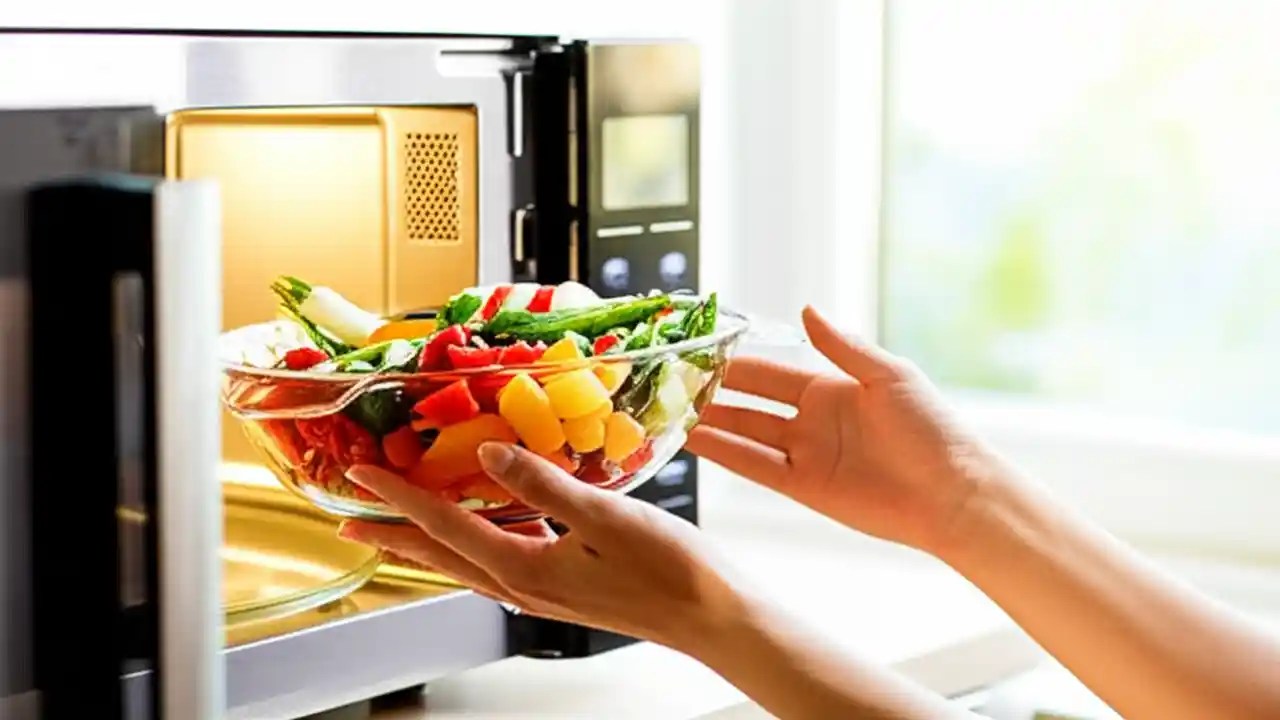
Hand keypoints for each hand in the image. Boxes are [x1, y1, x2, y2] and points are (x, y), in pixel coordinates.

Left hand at [335, 443, 747, 650]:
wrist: (713, 616)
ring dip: (426, 541)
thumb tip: (486, 454)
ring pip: (466, 561)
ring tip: (397, 526)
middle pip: (441, 555)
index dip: (399, 497)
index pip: (444, 526)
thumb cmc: (669, 571)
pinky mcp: (563, 587)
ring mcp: (543, 591)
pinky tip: (482, 527)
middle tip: (349, 518)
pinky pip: (498, 561)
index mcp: (524, 569)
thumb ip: (541, 484)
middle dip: (393, 534)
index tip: (361, 473)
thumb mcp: (603, 516)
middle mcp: (523, 586)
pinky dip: (473, 541)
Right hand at [686, 306, 1006, 555]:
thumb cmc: (931, 429)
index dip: (733, 362)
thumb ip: (842, 346)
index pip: (768, 372)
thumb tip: (805, 308)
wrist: (952, 493)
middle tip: (668, 383)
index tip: (697, 352)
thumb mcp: (888, 376)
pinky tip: (693, 441)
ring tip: (667, 411)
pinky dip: (724, 454)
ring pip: (744, 434)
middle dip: (711, 394)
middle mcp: (810, 420)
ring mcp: (804, 455)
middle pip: (748, 403)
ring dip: (708, 424)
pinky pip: (754, 467)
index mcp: (829, 387)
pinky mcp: (803, 488)